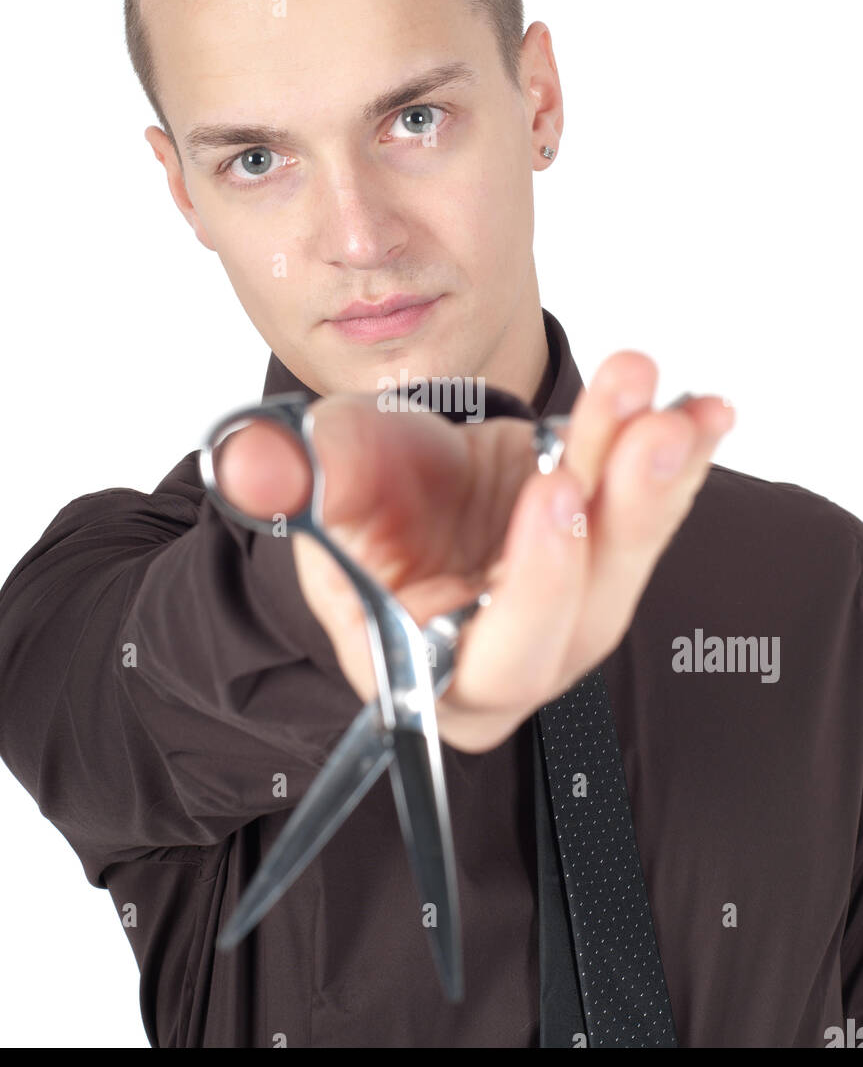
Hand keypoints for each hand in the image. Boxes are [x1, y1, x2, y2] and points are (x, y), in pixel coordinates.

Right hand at [216, 353, 733, 751]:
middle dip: (616, 516)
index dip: (533, 585)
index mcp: (432, 671)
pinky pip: (654, 514)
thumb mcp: (322, 475)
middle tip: (637, 428)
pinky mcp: (609, 559)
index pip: (493, 658)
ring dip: (652, 474)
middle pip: (581, 609)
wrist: (411, 476)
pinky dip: (682, 461)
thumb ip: (284, 475)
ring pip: (627, 555)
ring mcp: (572, 612)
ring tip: (658, 394)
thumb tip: (247, 464)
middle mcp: (515, 658)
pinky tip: (705, 411)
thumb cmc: (362, 495)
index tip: (554, 490)